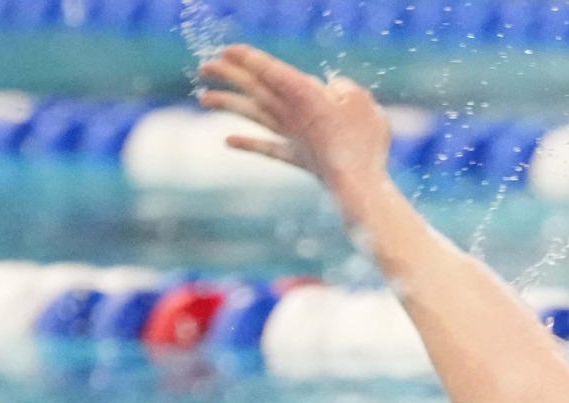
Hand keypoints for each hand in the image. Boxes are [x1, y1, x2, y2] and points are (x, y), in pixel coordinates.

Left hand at [196, 44, 391, 199]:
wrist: (360, 185)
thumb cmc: (364, 142)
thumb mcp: (361, 101)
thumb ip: (342, 88)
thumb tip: (329, 90)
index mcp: (306, 96)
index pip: (271, 72)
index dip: (249, 59)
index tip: (228, 51)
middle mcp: (292, 115)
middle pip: (255, 90)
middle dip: (229, 76)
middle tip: (204, 67)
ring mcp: (292, 137)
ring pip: (254, 115)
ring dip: (228, 105)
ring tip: (203, 98)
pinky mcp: (297, 159)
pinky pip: (268, 148)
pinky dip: (248, 144)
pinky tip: (227, 140)